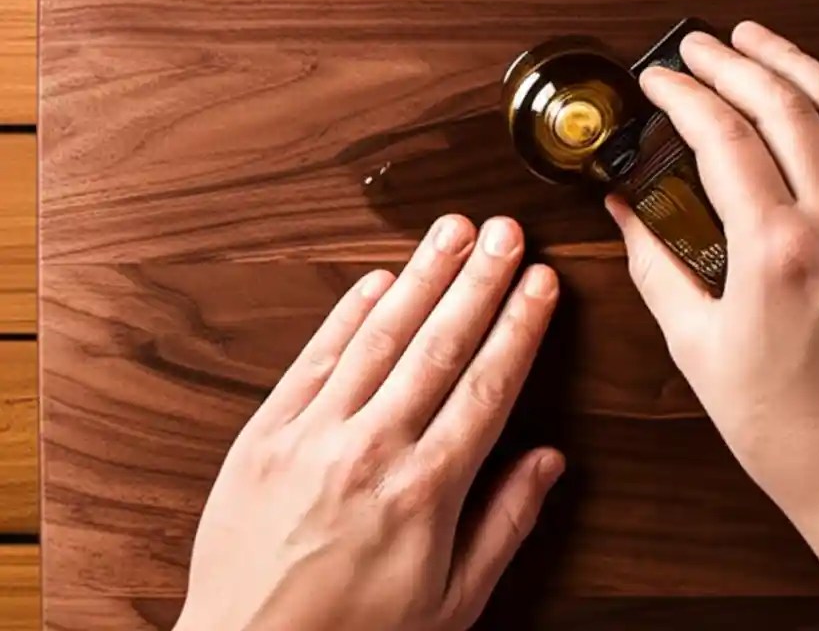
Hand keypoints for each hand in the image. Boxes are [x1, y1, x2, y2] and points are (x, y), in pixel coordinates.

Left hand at [177, 217, 562, 630]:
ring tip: (452, 232)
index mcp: (427, 491)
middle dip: (479, 281)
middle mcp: (372, 451)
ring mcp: (313, 437)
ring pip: (379, 338)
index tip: (540, 283)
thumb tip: (548, 462)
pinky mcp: (264, 435)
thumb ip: (505, 524)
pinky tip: (378, 279)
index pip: (487, 387)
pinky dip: (347, 314)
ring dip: (421, 278)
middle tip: (506, 230)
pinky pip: (314, 359)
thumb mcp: (453, 601)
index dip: (519, 327)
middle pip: (439, 346)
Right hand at [607, 21, 818, 524]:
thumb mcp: (695, 349)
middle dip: (733, 62)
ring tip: (754, 38)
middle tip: (693, 44)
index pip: (724, 139)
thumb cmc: (781, 427)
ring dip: (794, 64)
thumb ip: (657, 266)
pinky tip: (810, 94)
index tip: (655, 80)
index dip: (683, 97)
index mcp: (776, 252)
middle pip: (782, 107)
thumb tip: (627, 213)